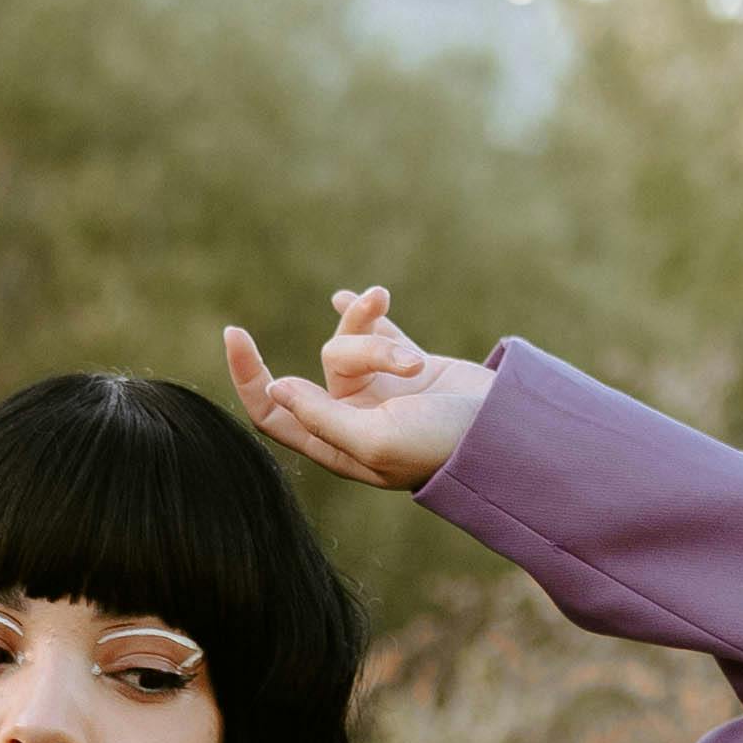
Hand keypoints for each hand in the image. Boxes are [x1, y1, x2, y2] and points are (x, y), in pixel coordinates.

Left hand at [221, 286, 493, 493]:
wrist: (508, 434)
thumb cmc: (441, 447)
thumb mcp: (376, 440)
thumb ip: (322, 418)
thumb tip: (276, 387)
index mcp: (336, 446)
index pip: (272, 412)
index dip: (249, 376)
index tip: (235, 333)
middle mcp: (351, 418)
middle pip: (326, 366)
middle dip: (360, 350)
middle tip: (407, 363)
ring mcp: (379, 391)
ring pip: (354, 342)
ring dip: (381, 337)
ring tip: (419, 356)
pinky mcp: (407, 366)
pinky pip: (373, 329)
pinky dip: (363, 310)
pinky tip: (361, 295)